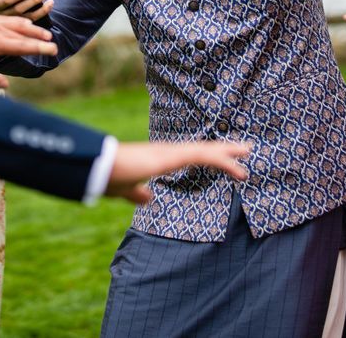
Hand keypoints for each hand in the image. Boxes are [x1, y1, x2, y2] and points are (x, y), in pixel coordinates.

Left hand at [0, 14, 56, 87]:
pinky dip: (20, 21)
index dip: (39, 48)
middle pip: (24, 34)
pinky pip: (9, 18)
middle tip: (53, 43)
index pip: (22, 46)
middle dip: (40, 39)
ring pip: (18, 24)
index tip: (52, 50)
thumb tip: (6, 85)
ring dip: (33, 29)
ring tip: (45, 33)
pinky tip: (26, 24)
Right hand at [105, 141, 251, 203]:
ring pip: (206, 149)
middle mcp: (168, 151)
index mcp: (159, 158)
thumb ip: (136, 194)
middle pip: (202, 148)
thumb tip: (147, 198)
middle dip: (224, 149)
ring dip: (228, 152)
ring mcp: (170, 152)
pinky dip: (222, 161)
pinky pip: (203, 156)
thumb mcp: (125, 190)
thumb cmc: (107, 177)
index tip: (225, 158)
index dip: (209, 156)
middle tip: (246, 149)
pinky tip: (236, 167)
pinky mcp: (172, 156)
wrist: (97, 168)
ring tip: (248, 153)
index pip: (190, 155)